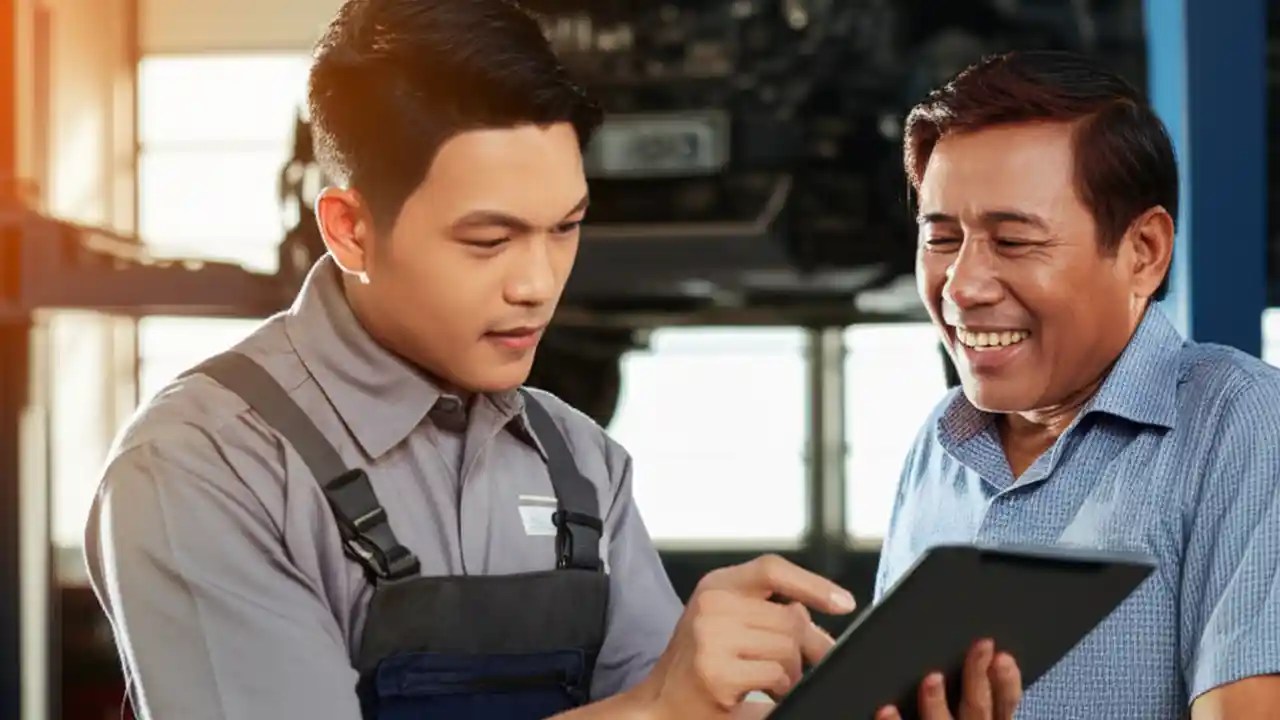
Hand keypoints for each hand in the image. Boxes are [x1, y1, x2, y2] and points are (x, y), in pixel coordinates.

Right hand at [631, 554, 856, 717]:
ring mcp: (711, 638)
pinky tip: (762, 694)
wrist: (658, 705)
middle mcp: (711, 605)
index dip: (812, 584)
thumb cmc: (695, 664)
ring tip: (774, 682)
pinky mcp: (717, 673)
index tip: (844, 603)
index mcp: (715, 586)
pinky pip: (775, 676)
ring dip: (792, 672)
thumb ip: (765, 612)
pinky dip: (779, 690)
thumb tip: (814, 618)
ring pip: (787, 648)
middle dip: (809, 645)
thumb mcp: (723, 622)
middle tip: (809, 663)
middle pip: (789, 617)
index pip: (772, 569)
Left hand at [876, 640, 1022, 719]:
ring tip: (932, 678)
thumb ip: (981, 711)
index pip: (1003, 709)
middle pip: (978, 711)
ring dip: (937, 704)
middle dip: (978, 677)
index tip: (1003, 657)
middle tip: (978, 646)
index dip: (1007, 684)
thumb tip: (981, 667)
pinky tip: (886, 710)